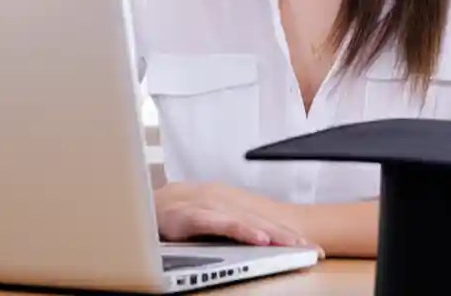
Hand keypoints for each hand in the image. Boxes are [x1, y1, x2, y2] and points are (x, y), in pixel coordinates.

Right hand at [153, 182, 324, 256]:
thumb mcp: (209, 223)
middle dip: (288, 234)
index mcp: (228, 203)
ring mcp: (204, 205)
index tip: (312, 249)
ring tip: (292, 244)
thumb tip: (261, 245)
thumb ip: (232, 230)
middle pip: (260, 218)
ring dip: (270, 231)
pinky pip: (219, 223)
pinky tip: (258, 238)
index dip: (289, 233)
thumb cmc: (174, 217)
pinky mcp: (188, 214)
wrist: (137, 206)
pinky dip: (239, 229)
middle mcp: (220, 200)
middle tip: (311, 249)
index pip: (264, 219)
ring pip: (244, 219)